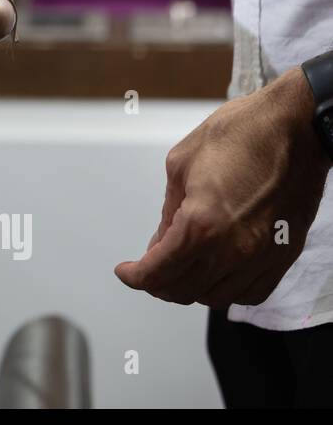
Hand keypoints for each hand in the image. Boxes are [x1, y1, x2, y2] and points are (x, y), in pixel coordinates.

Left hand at [116, 68, 331, 306]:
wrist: (296, 127)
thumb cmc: (243, 134)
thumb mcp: (181, 165)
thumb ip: (168, 211)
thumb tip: (160, 242)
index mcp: (201, 223)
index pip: (158, 271)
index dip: (135, 277)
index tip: (126, 272)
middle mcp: (233, 248)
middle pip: (184, 290)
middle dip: (158, 284)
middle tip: (148, 271)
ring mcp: (262, 256)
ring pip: (216, 297)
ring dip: (191, 289)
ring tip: (179, 271)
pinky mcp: (284, 255)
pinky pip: (251, 293)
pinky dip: (227, 289)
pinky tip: (215, 273)